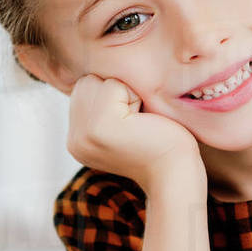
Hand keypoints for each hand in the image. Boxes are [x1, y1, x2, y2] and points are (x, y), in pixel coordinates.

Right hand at [64, 74, 202, 190]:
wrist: (176, 174)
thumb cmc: (161, 145)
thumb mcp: (120, 127)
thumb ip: (99, 108)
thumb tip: (93, 76)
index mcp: (77, 141)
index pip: (83, 91)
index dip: (113, 98)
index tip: (131, 126)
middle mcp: (74, 140)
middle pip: (87, 82)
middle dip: (117, 93)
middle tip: (137, 123)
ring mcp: (84, 134)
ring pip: (99, 81)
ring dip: (126, 94)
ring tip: (138, 122)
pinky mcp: (100, 126)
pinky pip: (113, 85)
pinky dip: (134, 97)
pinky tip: (142, 122)